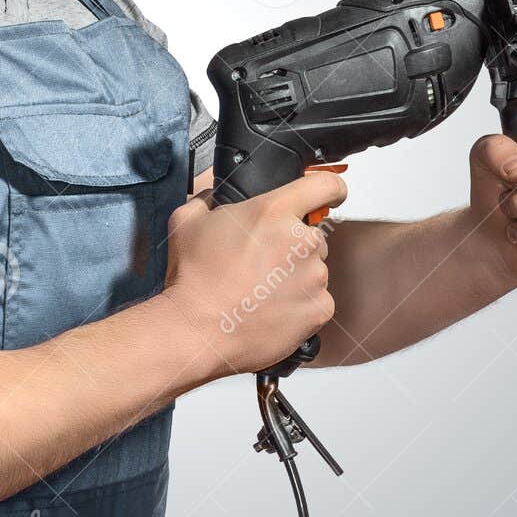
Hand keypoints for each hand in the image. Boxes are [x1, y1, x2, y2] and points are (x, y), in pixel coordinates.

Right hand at [159, 171, 348, 377]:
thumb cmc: (193, 279)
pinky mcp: (319, 308)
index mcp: (273, 212)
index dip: (330, 188)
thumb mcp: (186, 222)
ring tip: (260, 293)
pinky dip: (300, 305)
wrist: (198, 331)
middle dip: (293, 246)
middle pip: (313, 235)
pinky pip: (318, 300)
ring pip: (314, 269)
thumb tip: (211, 196)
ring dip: (296, 277)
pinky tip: (271, 310)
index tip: (330, 196)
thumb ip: (206, 199)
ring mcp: (314, 276)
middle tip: (262, 264)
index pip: (324, 185)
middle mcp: (300, 241)